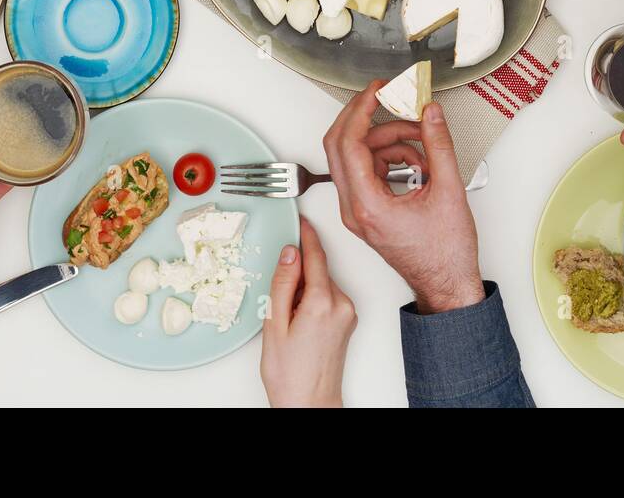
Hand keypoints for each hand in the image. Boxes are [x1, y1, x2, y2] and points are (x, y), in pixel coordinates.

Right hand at [259, 217, 355, 407]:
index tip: (300, 221)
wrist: (309, 403)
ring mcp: (348, 312)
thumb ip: (283, 283)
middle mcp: (341, 304)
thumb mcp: (275, 323)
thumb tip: (291, 253)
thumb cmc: (289, 373)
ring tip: (290, 319)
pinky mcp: (348, 320)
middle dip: (298, 274)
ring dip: (305, 289)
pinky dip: (314, 300)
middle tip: (280, 300)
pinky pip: (329, 297)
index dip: (306, 235)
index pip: (315, 256)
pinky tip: (301, 322)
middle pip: (318, 270)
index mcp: (322, 302)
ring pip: (323, 283)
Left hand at [322, 83, 483, 312]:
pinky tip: (418, 162)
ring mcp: (358, 211)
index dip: (361, 110)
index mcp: (367, 206)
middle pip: (340, 146)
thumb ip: (438, 145)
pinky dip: (391, 157)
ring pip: (357, 156)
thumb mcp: (449, 191)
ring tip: (422, 142)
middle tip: (387, 97)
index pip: (348, 144)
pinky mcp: (367, 210)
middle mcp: (354, 209)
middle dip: (365, 117)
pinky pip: (368, 170)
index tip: (377, 90)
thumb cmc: (445, 254)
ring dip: (387, 140)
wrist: (447, 286)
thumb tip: (429, 112)